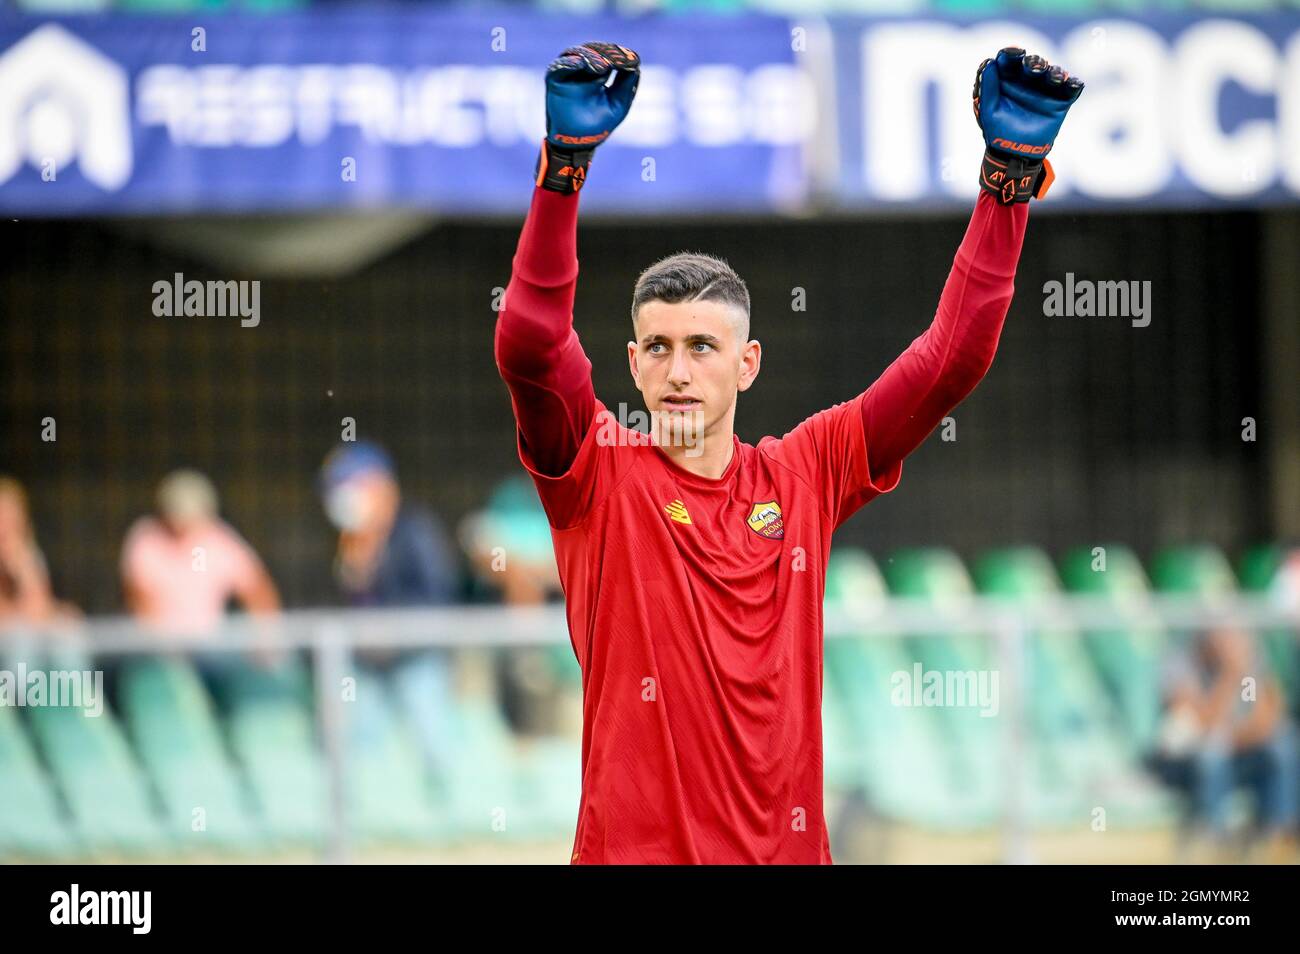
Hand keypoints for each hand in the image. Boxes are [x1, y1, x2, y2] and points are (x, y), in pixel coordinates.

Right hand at [536, 41, 639, 193]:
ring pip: (577, 54)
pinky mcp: (554, 79)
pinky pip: (559, 67)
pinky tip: (580, 63)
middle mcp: (583, 70)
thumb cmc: (598, 126)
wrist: (578, 143)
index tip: (632, 59)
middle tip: (617, 57)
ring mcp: (569, 73)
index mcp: (599, 74)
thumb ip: (626, 86)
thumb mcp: (618, 106)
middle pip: (594, 51)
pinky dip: (569, 63)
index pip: (609, 56)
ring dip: (590, 56)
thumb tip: (636, 65)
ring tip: (602, 65)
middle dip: (607, 52)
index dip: (620, 55)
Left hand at [973, 47, 1083, 203]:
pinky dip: (1073, 84)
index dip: (1012, 53)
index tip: (1013, 54)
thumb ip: (987, 88)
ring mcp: (1046, 88)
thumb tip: (988, 64)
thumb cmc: (998, 130)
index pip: (1010, 59)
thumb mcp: (988, 110)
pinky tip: (1073, 84)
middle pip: (1034, 63)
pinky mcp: (1062, 100)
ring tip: (1055, 78)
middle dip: (1035, 63)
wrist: (1015, 154)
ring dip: (1055, 73)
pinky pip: (1071, 88)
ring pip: (1054, 73)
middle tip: (1033, 68)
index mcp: (1008, 77)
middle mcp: (1028, 78)